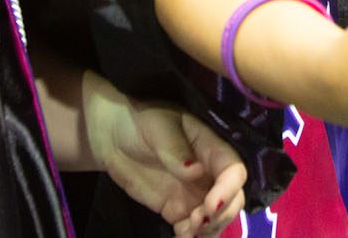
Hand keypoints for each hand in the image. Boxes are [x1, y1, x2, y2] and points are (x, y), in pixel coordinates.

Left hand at [83, 74, 245, 237]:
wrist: (113, 136)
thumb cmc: (139, 121)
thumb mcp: (157, 127)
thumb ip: (175, 149)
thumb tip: (195, 171)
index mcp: (211, 147)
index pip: (233, 170)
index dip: (228, 190)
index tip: (210, 205)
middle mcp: (209, 172)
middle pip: (233, 199)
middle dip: (221, 216)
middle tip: (196, 222)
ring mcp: (196, 193)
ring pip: (218, 218)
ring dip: (209, 230)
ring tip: (186, 231)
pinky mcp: (179, 210)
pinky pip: (195, 229)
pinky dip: (193, 237)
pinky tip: (179, 235)